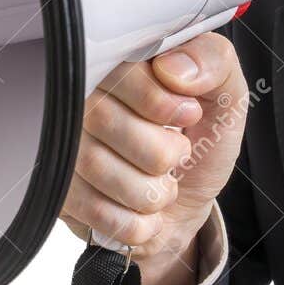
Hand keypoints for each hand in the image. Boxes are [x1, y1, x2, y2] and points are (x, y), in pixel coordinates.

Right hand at [58, 32, 247, 284]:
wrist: (186, 202)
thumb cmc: (199, 139)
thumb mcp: (224, 94)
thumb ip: (214, 62)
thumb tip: (174, 69)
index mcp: (118, 63)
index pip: (118, 69)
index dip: (159, 100)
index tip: (188, 114)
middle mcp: (78, 98)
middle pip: (102, 118)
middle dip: (161, 152)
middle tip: (178, 153)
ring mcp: (62, 145)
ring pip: (96, 167)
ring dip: (151, 191)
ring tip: (162, 184)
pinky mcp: (58, 191)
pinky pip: (93, 210)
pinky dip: (136, 222)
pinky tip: (143, 210)